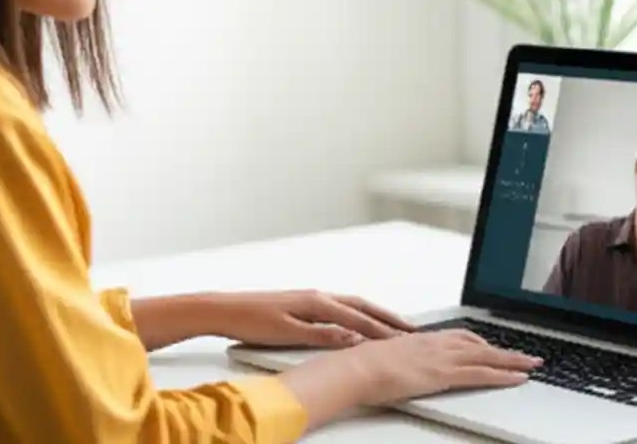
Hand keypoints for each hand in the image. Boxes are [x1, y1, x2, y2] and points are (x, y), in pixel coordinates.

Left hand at [210, 289, 414, 348]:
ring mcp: (310, 298)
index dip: (381, 331)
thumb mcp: (287, 332)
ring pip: (351, 305)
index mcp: (316, 303)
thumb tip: (352, 337)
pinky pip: (339, 307)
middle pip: (361, 306)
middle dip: (386, 317)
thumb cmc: (251, 321)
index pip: (357, 319)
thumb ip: (321, 335)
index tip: (403, 340)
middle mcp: (317, 296)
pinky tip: (357, 321)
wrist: (225, 309)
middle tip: (411, 328)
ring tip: (392, 324)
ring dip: (373, 314)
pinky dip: (356, 314)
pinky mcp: (302, 304)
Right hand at [349, 328, 540, 405]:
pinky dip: (504, 374)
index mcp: (424, 340)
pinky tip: (519, 377)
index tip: (493, 345)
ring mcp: (442, 358)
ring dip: (513, 360)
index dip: (481, 342)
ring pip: (487, 356)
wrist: (357, 368)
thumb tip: (400, 366)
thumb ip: (401, 360)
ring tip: (532, 364)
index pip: (461, 337)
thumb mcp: (387, 358)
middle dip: (505, 350)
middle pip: (480, 344)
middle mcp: (437, 344)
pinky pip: (482, 373)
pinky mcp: (445, 374)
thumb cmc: (364, 365)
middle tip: (525, 354)